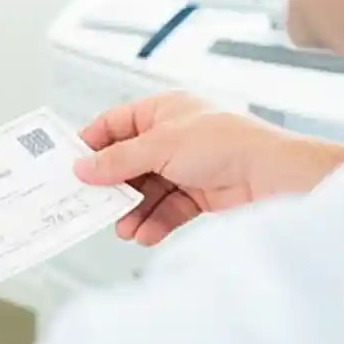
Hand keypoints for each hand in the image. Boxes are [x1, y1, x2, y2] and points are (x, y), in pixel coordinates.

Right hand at [74, 92, 343, 245]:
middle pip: (129, 162)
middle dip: (113, 187)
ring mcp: (186, 166)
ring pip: (147, 190)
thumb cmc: (226, 142)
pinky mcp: (199, 194)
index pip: (116, 123)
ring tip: (123, 228)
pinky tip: (144, 234)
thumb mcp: (160, 146)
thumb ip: (118, 160)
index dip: (93, 144)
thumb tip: (83, 168)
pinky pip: (167, 209)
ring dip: (133, 210)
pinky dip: (154, 222)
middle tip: (92, 205)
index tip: (71, 166)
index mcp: (163, 109)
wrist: (272, 175)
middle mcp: (173, 136)